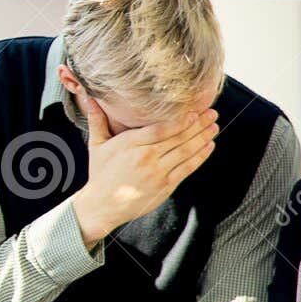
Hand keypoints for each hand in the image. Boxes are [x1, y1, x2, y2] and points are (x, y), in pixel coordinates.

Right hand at [69, 94, 216, 246]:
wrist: (103, 205)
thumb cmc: (100, 173)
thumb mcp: (96, 145)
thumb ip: (96, 119)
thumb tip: (87, 96)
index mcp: (130, 144)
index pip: (161, 128)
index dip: (180, 119)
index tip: (193, 110)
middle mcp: (145, 157)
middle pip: (178, 137)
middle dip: (197, 124)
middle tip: (211, 113)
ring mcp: (157, 172)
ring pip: (186, 151)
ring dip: (203, 137)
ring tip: (214, 126)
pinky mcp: (166, 185)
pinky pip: (188, 167)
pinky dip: (200, 156)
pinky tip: (209, 145)